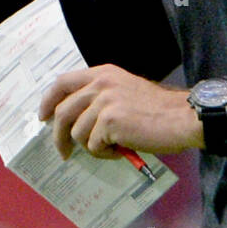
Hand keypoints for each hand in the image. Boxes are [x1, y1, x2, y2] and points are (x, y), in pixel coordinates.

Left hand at [38, 65, 203, 159]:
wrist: (183, 117)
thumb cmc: (158, 111)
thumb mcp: (125, 91)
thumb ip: (101, 97)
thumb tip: (75, 120)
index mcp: (103, 74)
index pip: (62, 82)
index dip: (48, 101)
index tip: (43, 116)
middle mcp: (101, 84)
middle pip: (63, 112)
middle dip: (59, 137)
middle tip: (63, 153)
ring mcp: (104, 102)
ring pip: (78, 134)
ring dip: (93, 147)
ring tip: (113, 147)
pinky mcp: (110, 121)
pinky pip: (94, 146)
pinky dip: (106, 153)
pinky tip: (122, 149)